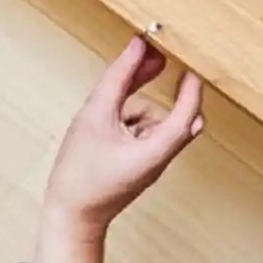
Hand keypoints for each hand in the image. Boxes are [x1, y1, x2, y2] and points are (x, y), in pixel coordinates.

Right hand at [32, 37, 203, 262]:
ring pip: (158, 121)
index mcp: (157, 151)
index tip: (188, 63)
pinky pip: (146, 131)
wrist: (71, 214)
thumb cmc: (80, 173)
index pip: (186, 114)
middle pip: (181, 118)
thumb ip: (119, 77)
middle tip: (152, 63)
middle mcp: (162, 157)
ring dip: (137, 109)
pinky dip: (130, 121)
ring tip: (105, 117)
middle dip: (167, 93)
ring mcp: (153, 161)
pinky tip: (105, 128)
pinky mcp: (143, 162)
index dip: (191, 87)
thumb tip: (138, 47)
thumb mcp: (95, 115)